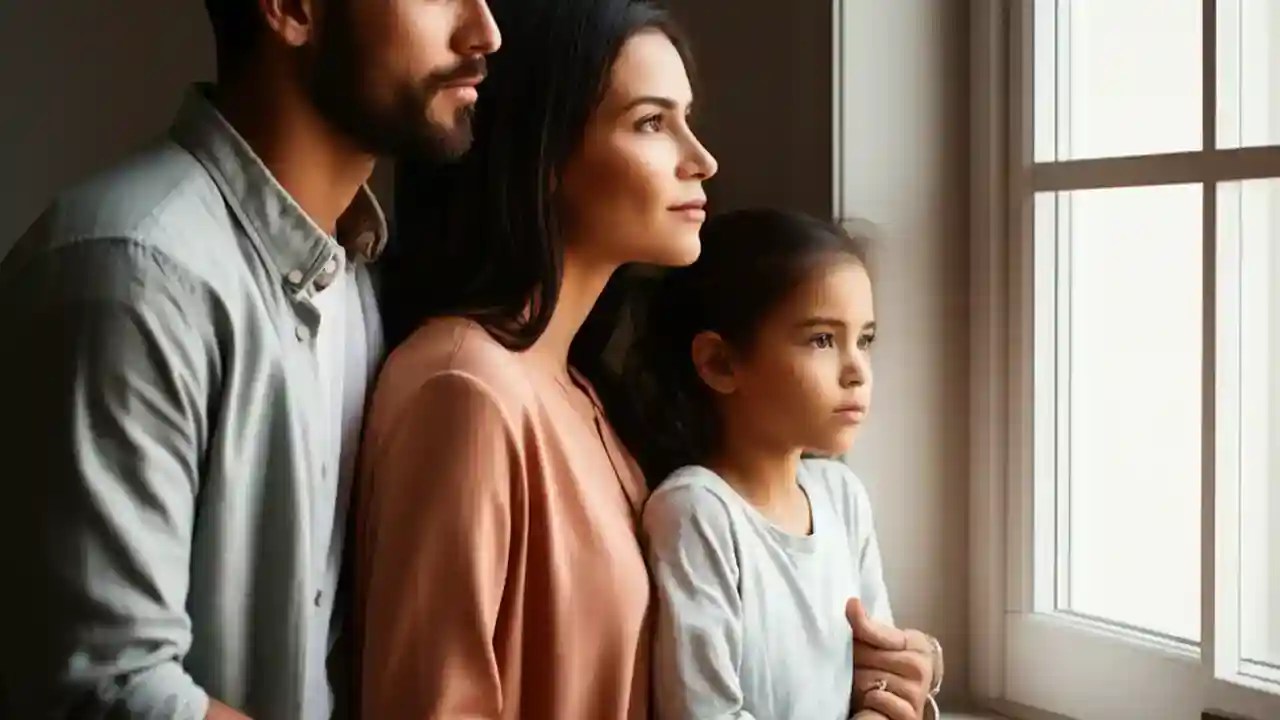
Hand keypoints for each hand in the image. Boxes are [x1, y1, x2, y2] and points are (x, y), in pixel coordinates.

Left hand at [846, 598, 938, 719]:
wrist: (902, 704)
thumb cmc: (889, 670)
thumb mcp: (882, 647)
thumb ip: (868, 628)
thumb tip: (853, 604)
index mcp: (917, 645)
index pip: (883, 633)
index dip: (862, 624)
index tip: (851, 606)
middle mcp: (921, 668)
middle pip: (869, 656)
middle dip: (855, 660)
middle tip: (855, 664)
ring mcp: (917, 692)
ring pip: (870, 679)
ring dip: (858, 682)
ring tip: (861, 683)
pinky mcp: (909, 714)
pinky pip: (879, 700)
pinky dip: (870, 701)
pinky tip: (870, 700)